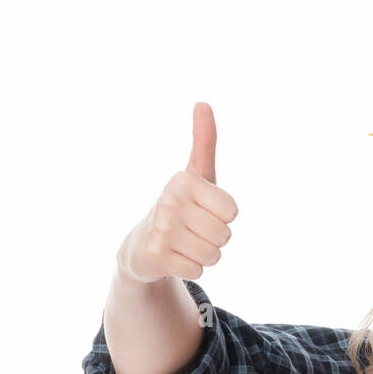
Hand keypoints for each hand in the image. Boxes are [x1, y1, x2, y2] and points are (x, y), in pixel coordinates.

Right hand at [116, 101, 238, 283]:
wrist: (141, 246)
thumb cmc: (179, 207)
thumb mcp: (195, 175)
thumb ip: (204, 142)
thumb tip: (203, 103)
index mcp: (185, 180)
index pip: (232, 212)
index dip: (222, 218)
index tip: (202, 212)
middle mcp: (171, 200)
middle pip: (224, 235)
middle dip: (214, 240)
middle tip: (192, 232)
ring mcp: (161, 228)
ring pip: (213, 255)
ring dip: (203, 256)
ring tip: (183, 245)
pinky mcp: (156, 255)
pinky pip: (196, 270)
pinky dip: (189, 269)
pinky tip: (173, 258)